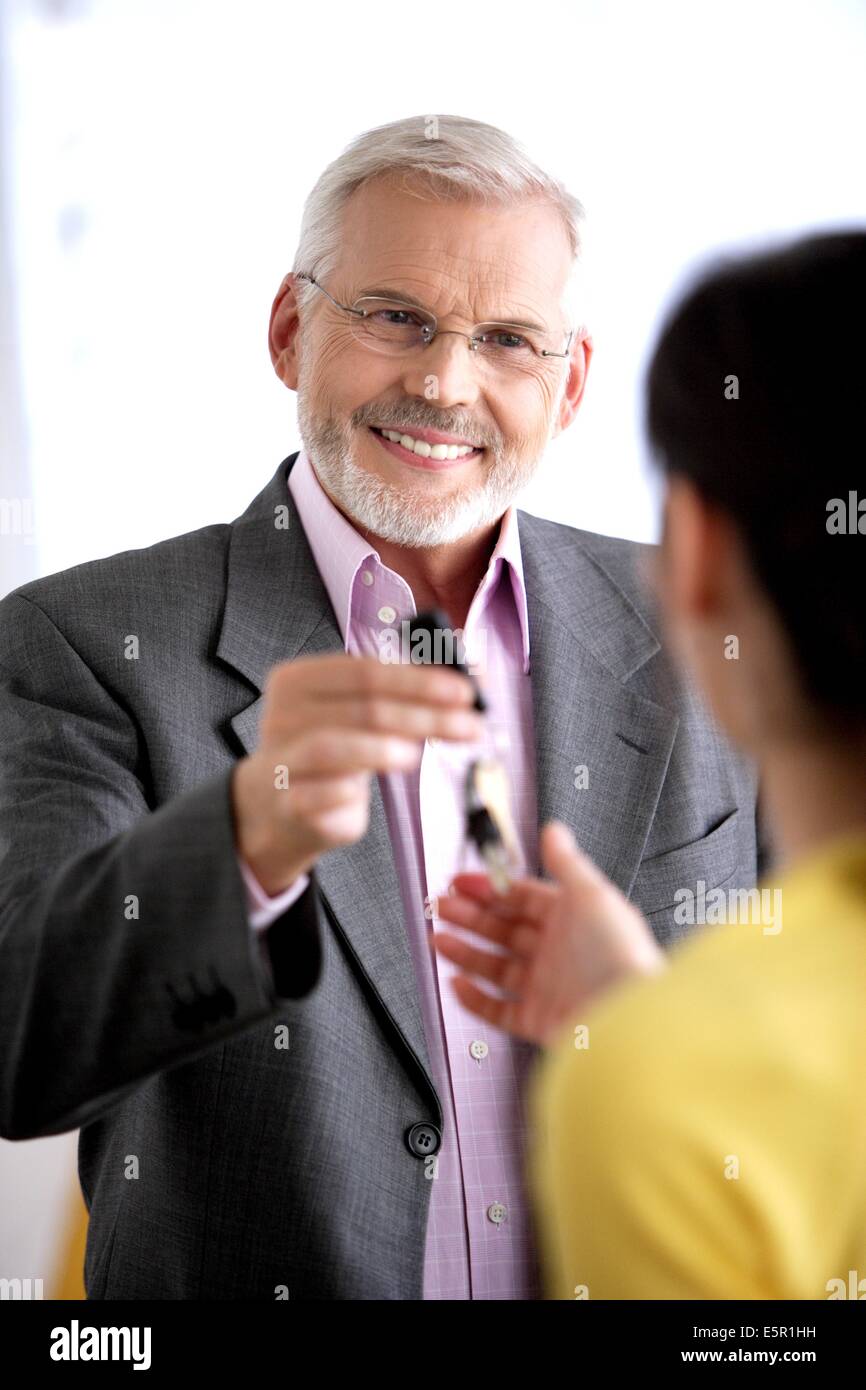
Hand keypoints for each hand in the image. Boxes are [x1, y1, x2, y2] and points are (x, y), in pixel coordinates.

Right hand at [232, 652, 484, 893]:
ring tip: (418, 756)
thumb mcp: (363, 713)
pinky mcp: (287, 802)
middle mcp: (284, 713)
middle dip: (425, 716)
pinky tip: (363, 792)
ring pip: (334, 746)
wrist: (279, 808)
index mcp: (301, 678)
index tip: (466, 691)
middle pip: (363, 707)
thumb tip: (474, 671)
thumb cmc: (333, 751)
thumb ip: (409, 689)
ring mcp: (282, 758)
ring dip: (385, 749)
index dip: (420, 679)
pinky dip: (348, 791)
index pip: (366, 670)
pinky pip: (320, 793)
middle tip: (469, 726)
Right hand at [433, 820, 665, 1045]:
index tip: (460, 883)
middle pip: (505, 930)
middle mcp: (558, 952)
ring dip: (465, 952)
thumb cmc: (619, 955)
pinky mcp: (538, 1021)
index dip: (490, 889)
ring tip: (438, 939)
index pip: (522, 898)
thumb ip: (566, 862)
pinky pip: (498, 1009)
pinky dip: (474, 999)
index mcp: (572, 919)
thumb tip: (554, 830)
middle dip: (470, 917)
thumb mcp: (592, 895)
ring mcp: (547, 987)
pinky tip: (457, 982)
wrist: (626, 1020)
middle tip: (440, 907)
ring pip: (496, 967)